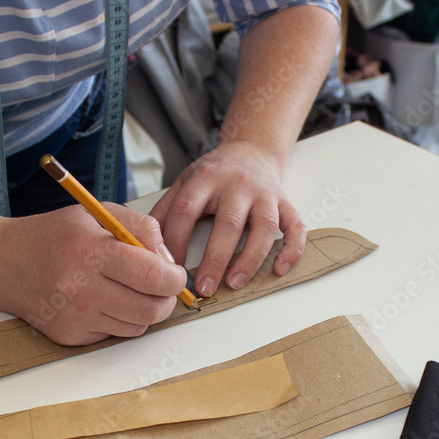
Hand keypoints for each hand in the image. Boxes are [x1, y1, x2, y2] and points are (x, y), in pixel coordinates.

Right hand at [0, 204, 187, 344]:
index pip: (152, 275)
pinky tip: (104, 300)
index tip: (175, 273)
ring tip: (131, 290)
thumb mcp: (96, 214)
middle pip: (150, 309)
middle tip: (163, 287)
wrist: (4, 263)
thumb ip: (139, 227)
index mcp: (91, 252)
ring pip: (136, 326)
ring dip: (145, 310)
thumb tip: (167, 258)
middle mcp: (82, 289)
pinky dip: (120, 320)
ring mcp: (75, 317)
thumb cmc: (53, 236)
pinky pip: (114, 334)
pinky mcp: (70, 336)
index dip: (174, 278)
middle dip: (167, 299)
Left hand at [149, 140, 305, 297]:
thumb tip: (143, 245)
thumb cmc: (214, 173)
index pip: (187, 210)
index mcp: (206, 179)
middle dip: (215, 259)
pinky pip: (296, 227)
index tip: (169, 269)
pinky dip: (292, 249)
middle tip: (204, 288)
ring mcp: (265, 194)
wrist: (250, 150)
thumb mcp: (184, 182)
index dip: (176, 241)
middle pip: (228, 223)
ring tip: (234, 283)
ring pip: (264, 228)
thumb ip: (166, 210)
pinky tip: (279, 269)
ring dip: (250, 259)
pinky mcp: (285, 203)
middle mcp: (238, 185)